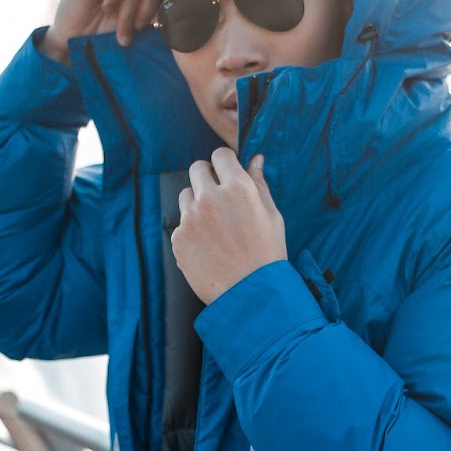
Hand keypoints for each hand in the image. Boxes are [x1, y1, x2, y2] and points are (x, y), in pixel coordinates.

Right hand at [40, 0, 162, 61]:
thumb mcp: (139, 27)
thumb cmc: (107, 39)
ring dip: (130, 13)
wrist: (76, 48)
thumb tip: (183, 7)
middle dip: (150, 8)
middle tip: (141, 30)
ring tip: (122, 34)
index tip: (160, 24)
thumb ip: (157, 14)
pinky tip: (105, 8)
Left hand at [171, 150, 286, 304]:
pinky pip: (181, 224)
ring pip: (186, 195)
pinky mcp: (178, 238)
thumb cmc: (267, 255)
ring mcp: (190, 219)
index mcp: (238, 188)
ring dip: (197, 204)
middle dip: (207, 177)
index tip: (227, 174)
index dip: (225, 163)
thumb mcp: (272, 216)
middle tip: (219, 198)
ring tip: (216, 228)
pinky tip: (209, 247)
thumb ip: (259, 184)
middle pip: (197, 169)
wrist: (250, 295)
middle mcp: (210, 199)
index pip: (220, 155)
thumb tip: (255, 159)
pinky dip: (192, 231)